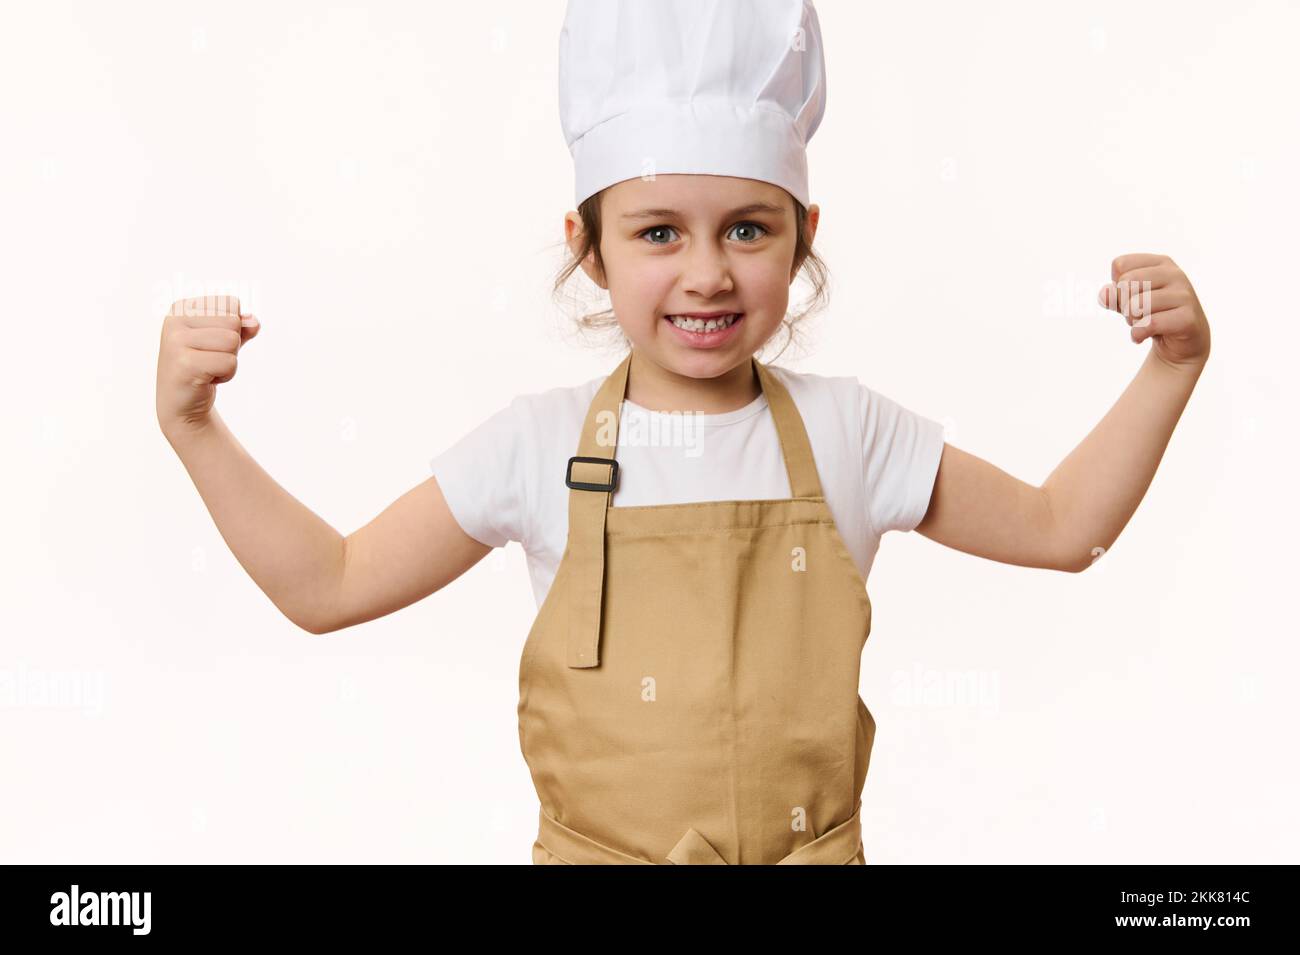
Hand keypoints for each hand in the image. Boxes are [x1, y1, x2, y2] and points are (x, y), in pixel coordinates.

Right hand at [156, 295, 259, 439]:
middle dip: (231, 346)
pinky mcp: (185, 364)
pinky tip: (206, 379)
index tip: (211, 343)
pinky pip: (229, 362)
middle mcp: (175, 320)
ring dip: (229, 361)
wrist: (182, 404)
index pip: (231, 303)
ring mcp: (176, 341)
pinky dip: (226, 375)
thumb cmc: (205, 367)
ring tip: (208, 368)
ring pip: (232, 341)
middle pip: (233, 322)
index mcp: (182, 307)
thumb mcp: (224, 341)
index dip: (232, 327)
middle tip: (210, 359)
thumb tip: (254, 322)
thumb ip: (242, 326)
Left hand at [1098, 254, 1209, 370]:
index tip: (1130, 297)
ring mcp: (1184, 294)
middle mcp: (1175, 274)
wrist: (1181, 343)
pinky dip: (1137, 334)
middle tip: (1135, 314)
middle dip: (1123, 304)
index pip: (1120, 264)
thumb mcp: (1127, 302)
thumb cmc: (1152, 315)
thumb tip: (1105, 293)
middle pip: (1127, 282)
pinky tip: (1142, 336)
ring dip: (1131, 320)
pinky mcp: (1188, 317)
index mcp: (1160, 263)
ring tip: (1142, 324)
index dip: (1116, 286)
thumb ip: (1113, 296)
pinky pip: (1149, 323)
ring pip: (1137, 304)